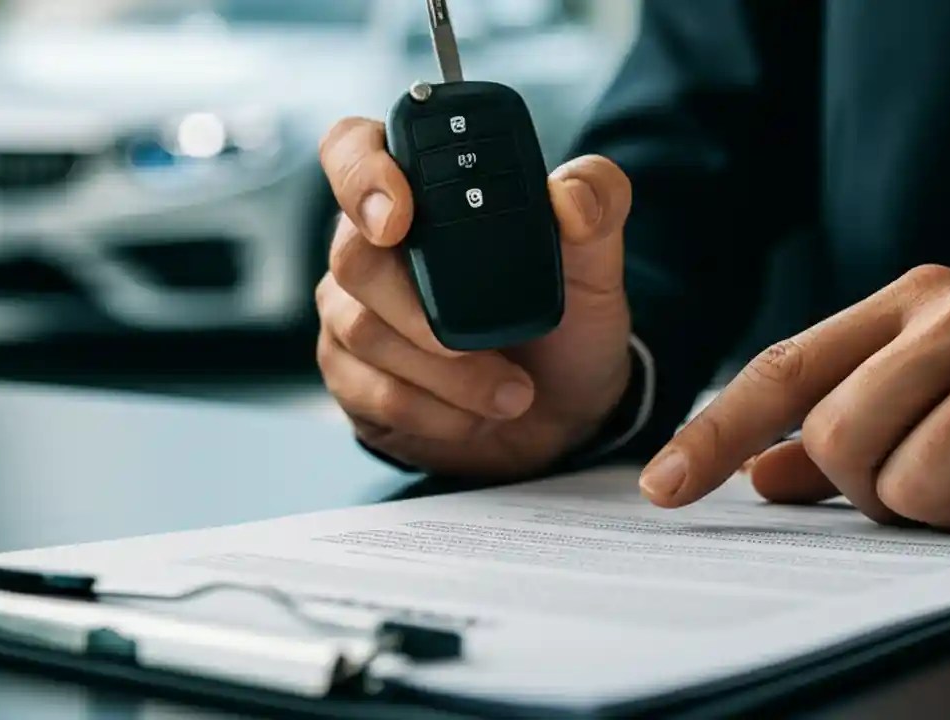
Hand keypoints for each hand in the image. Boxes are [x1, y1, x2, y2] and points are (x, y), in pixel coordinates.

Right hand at [316, 118, 634, 477]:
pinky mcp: (351, 376)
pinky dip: (433, 410)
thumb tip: (570, 197)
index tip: (399, 218)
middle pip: (354, 256)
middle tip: (485, 345)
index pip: (354, 148)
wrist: (562, 413)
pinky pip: (371, 391)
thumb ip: (598, 204)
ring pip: (363, 331)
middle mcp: (372, 245)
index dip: (361, 172)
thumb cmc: (568, 325)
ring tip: (511, 390)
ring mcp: (352, 311)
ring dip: (446, 374)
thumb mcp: (598, 262)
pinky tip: (474, 414)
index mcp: (422, 192)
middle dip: (422, 313)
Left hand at [641, 265, 949, 534]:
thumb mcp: (932, 383)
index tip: (662, 489)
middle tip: (930, 475)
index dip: (715, 435)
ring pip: (918, 484)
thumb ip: (844, 423)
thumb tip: (762, 480)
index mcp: (906, 303)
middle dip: (875, 488)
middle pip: (840, 441)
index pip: (782, 372)